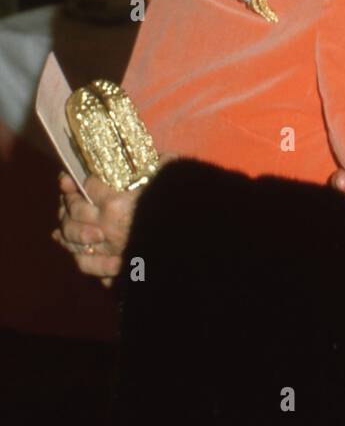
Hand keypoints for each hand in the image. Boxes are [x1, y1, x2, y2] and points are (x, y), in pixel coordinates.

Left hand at [52, 153, 177, 287]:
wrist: (198, 244)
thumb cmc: (184, 207)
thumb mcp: (172, 180)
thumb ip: (161, 166)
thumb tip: (159, 157)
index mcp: (117, 203)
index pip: (89, 186)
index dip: (86, 179)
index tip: (87, 177)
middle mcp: (106, 226)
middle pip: (74, 210)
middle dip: (70, 199)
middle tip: (70, 192)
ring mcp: (108, 250)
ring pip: (73, 238)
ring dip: (67, 226)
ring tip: (65, 219)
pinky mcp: (114, 268)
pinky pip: (86, 263)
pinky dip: (78, 254)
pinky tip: (74, 248)